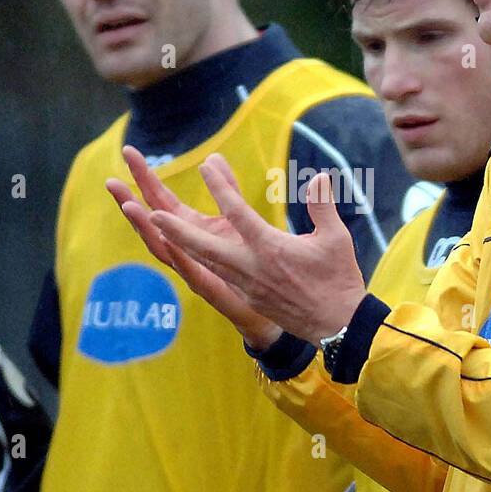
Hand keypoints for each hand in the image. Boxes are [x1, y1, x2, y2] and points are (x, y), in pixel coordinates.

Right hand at [107, 145, 282, 349]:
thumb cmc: (246, 262)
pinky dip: (178, 257)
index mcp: (187, 229)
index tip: (128, 152)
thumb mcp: (234, 217)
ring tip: (129, 207)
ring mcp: (191, 270)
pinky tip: (169, 241)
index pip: (159, 199)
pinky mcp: (209, 288)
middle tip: (111, 179)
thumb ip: (225, 187)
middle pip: (151, 221)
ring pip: (161, 248)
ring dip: (144, 228)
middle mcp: (182, 249)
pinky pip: (190, 272)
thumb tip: (213, 157)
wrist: (262, 306)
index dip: (144, 176)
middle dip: (130, 200)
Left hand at [148, 153, 367, 345]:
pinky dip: (197, 260)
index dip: (221, 187)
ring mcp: (246, 285)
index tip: (206, 165)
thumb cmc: (338, 280)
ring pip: (205, 262)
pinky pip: (216, 275)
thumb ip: (322, 206)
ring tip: (159, 227)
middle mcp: (251, 268)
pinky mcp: (248, 296)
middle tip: (151, 213)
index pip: (238, 213)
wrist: (338, 326)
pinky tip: (186, 251)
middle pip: (204, 246)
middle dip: (176, 229)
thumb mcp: (335, 240)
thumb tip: (320, 177)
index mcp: (270, 249)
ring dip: (180, 244)